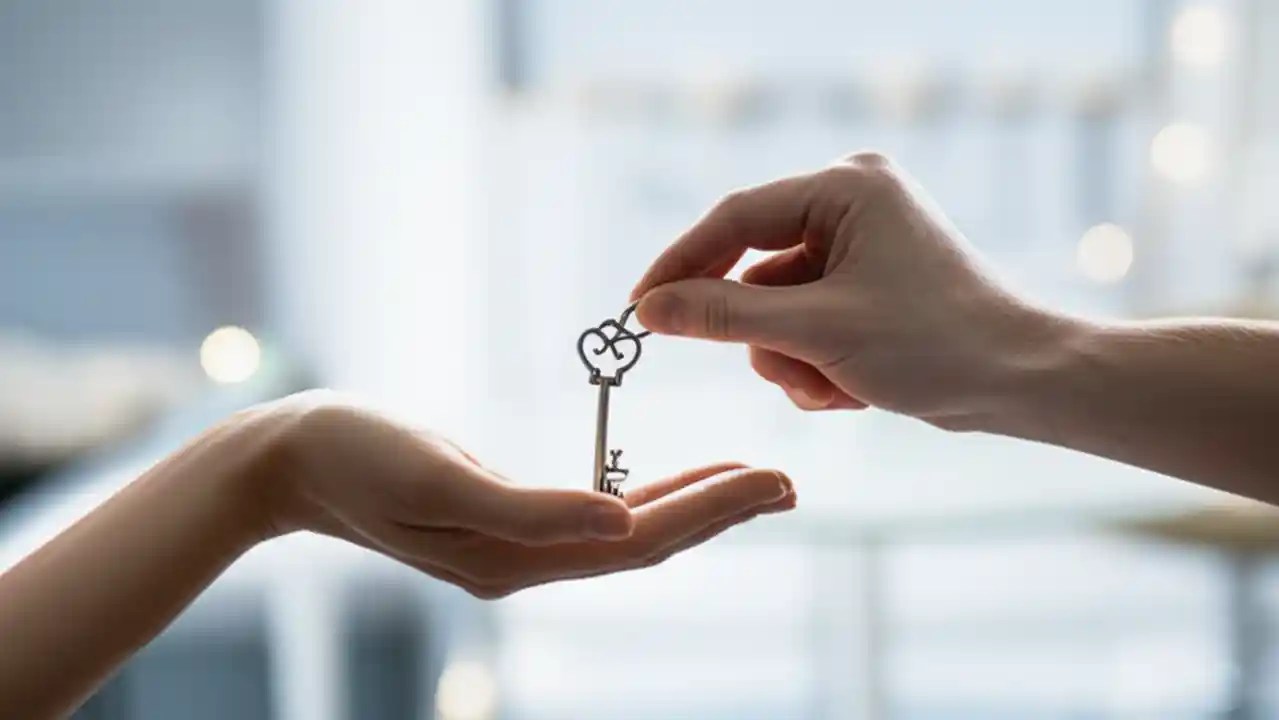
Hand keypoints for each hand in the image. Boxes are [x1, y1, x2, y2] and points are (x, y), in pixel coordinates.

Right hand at [258, 392, 794, 597]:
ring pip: (626, 533)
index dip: (710, 511)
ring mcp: (514, 546)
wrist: (289, 458)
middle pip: (645, 543)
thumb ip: (527, 508)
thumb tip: (620, 525)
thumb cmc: (355, 455)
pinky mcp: (503, 521)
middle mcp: (524, 562)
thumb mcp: (437, 477)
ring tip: (748, 482)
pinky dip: (643, 499)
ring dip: (690, 508)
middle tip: (787, 483)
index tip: (773, 480)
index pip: (638, 541)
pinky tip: (668, 483)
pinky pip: (594, 515)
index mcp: (515, 556)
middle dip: (719, 513)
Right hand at [631, 152, 1063, 429]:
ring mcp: (859, 248)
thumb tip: (647, 309)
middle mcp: (851, 204)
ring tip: (837, 384)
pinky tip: (852, 388)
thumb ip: (724, 315)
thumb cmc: (936, 344)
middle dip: (766, 334)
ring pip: (773, 309)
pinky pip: (804, 324)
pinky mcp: (865, 288)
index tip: (638, 309)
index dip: (681, 265)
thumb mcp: (817, 331)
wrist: (1021, 385)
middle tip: (788, 367)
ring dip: (793, 359)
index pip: (735, 218)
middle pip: (753, 269)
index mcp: (846, 187)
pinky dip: (815, 365)